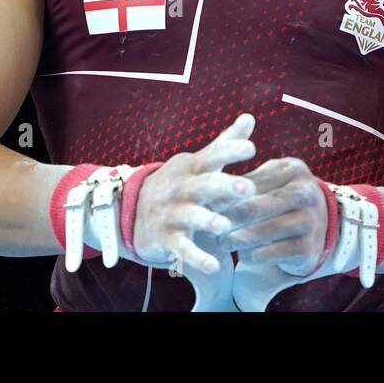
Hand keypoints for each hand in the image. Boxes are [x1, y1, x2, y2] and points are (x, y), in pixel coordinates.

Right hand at [131, 113, 257, 275]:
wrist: (132, 208)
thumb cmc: (181, 183)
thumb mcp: (199, 162)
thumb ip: (225, 142)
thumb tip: (250, 116)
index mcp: (194, 168)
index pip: (213, 155)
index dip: (230, 151)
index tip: (251, 148)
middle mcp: (183, 188)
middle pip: (204, 185)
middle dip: (224, 185)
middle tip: (247, 187)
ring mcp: (172, 213)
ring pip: (191, 216)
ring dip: (208, 220)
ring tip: (225, 226)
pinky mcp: (166, 238)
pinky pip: (182, 249)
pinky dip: (197, 258)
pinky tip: (214, 265)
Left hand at [212, 157, 328, 275]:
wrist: (320, 224)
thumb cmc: (283, 197)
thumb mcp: (271, 180)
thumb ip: (244, 184)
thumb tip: (210, 198)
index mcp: (293, 170)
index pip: (251, 183)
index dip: (226, 196)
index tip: (208, 206)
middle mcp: (306, 193)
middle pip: (254, 208)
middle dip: (228, 220)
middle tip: (211, 227)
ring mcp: (310, 221)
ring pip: (260, 233)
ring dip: (235, 240)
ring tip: (222, 243)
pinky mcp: (307, 248)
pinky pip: (268, 254)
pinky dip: (251, 256)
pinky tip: (244, 254)